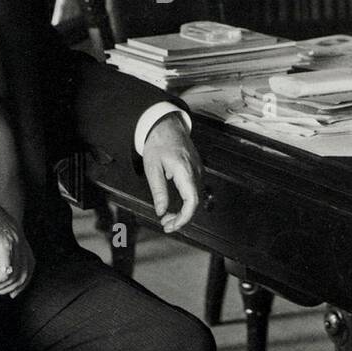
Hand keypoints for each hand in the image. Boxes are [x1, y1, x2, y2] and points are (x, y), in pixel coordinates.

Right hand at [0, 196, 35, 297]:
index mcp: (18, 239)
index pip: (29, 265)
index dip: (23, 283)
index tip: (11, 293)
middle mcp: (19, 241)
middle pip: (23, 275)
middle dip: (6, 289)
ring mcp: (14, 244)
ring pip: (12, 277)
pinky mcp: (4, 248)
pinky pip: (3, 274)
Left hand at [142, 113, 202, 234]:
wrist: (166, 125)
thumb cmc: (158, 143)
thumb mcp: (152, 168)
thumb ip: (158, 191)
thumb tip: (161, 210)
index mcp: (184, 171)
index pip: (192, 202)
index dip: (184, 218)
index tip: (172, 225)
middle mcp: (196, 172)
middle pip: (195, 203)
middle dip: (181, 218)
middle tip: (166, 224)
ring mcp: (198, 170)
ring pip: (196, 198)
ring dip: (183, 211)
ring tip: (168, 217)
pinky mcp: (197, 170)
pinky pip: (195, 191)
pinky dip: (186, 202)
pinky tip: (174, 205)